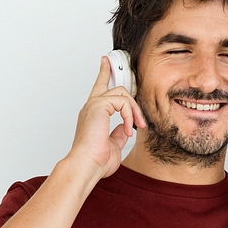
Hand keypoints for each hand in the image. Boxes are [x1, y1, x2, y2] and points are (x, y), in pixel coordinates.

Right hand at [65, 56, 146, 178]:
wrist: (86, 166)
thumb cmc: (96, 161)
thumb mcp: (113, 144)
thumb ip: (119, 132)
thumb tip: (126, 127)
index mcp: (92, 114)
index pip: (99, 88)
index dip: (104, 73)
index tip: (105, 61)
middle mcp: (91, 107)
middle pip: (114, 86)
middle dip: (131, 100)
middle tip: (140, 121)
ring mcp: (94, 105)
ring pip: (122, 94)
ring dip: (134, 112)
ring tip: (135, 129)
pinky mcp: (98, 106)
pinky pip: (123, 102)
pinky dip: (129, 116)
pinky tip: (128, 130)